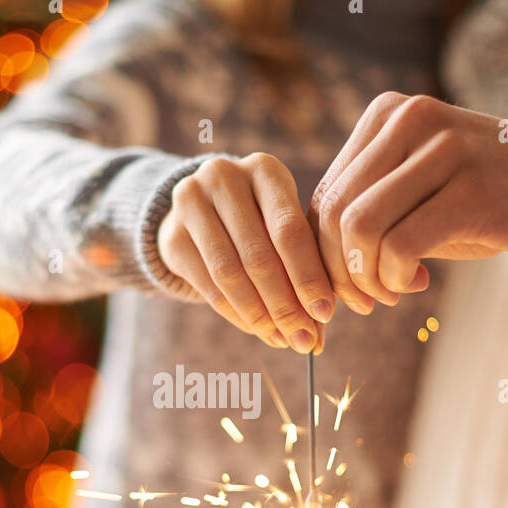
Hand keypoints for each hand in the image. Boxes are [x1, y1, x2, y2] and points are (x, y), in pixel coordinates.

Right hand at [158, 153, 335, 352]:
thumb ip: (312, 265)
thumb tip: (337, 316)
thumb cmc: (262, 219)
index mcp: (264, 168)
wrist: (203, 209)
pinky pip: (206, 285)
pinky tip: (256, 329)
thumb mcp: (287, 226)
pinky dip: (235, 314)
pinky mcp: (171, 235)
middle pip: (258, 254)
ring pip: (228, 273)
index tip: (325, 314)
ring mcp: (190, 203)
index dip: (308, 276)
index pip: (289, 230)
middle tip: (303, 339)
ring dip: (259, 314)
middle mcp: (224, 176)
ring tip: (281, 339)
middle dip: (285, 304)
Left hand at [309, 93, 507, 313]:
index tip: (349, 284)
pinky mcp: (470, 188)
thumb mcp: (415, 186)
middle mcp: (411, 118)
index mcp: (388, 113)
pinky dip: (394, 278)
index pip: (324, 194)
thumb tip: (304, 255)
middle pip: (334, 213)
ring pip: (360, 229)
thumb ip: (364, 204)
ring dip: (366, 278)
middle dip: (340, 271)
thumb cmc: (479, 199)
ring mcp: (443, 149)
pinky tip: (415, 283)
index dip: (322, 253)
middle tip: (366, 300)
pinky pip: (399, 246)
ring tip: (391, 291)